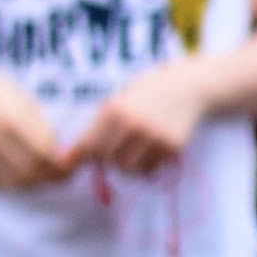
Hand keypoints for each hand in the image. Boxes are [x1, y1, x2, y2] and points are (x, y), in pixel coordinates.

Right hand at [0, 69, 75, 192]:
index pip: (44, 154)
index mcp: (11, 120)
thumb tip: (61, 157)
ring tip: (44, 176)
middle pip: (31, 172)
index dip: (62, 164)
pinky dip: (15, 184)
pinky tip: (23, 175)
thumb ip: (42, 128)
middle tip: (63, 175)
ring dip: (35, 183)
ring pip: (16, 183)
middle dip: (52, 177)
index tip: (72, 165)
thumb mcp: (24, 101)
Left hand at [69, 62, 203, 181]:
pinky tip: (150, 149)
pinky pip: (150, 169)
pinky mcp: (172, 146)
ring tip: (131, 150)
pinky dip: (146, 165)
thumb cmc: (145, 94)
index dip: (77, 158)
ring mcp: (155, 136)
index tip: (69, 166)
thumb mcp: (118, 100)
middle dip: (105, 159)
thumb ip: (98, 125)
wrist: (187, 87)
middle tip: (112, 150)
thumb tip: (71, 156)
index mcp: (115, 109)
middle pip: (107, 160)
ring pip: (128, 168)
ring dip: (126, 165)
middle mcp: (134, 123)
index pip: (89, 145)